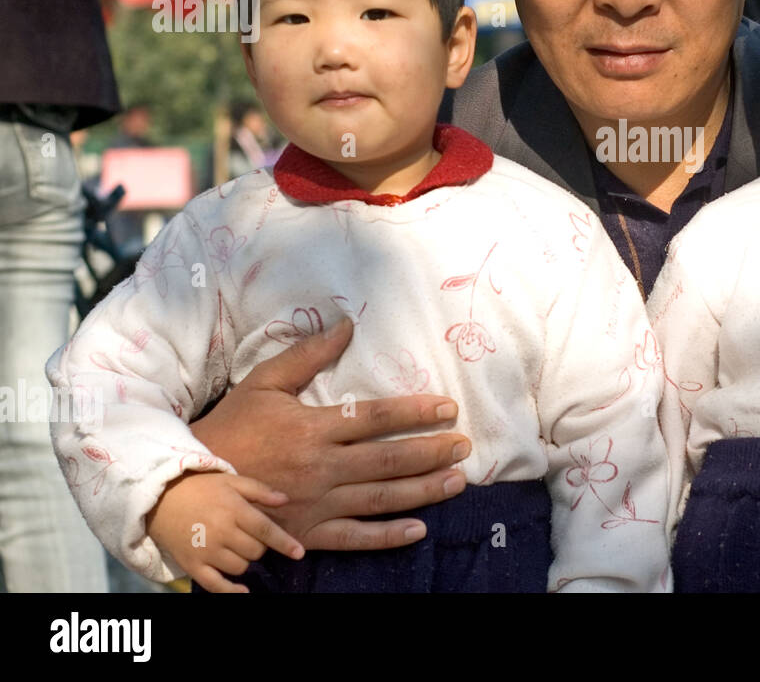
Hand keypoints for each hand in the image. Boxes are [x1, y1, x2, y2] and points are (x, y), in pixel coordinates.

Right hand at [146, 472, 303, 592]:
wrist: (161, 499)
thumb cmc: (202, 488)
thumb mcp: (231, 481)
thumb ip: (260, 491)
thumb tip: (285, 500)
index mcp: (234, 510)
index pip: (265, 530)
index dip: (284, 543)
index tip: (299, 553)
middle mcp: (221, 533)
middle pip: (255, 551)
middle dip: (259, 547)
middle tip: (250, 536)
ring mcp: (205, 551)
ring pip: (240, 567)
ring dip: (244, 560)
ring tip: (236, 547)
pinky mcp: (192, 565)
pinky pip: (215, 585)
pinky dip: (230, 591)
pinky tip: (243, 591)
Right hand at [190, 318, 471, 550]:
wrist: (190, 484)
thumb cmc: (231, 428)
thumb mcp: (263, 384)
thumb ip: (306, 355)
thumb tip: (346, 324)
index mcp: (311, 428)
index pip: (374, 418)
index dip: (415, 413)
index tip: (449, 409)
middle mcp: (319, 467)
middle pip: (387, 460)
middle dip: (431, 452)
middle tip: (465, 446)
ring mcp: (315, 504)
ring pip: (379, 499)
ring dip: (423, 491)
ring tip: (457, 481)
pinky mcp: (306, 534)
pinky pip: (354, 538)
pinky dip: (387, 536)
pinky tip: (419, 529)